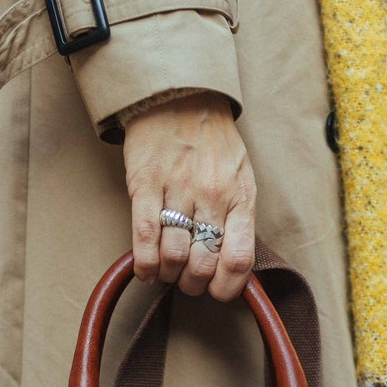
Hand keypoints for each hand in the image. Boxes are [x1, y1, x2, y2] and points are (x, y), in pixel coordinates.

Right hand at [124, 93, 256, 301]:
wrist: (180, 95)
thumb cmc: (213, 141)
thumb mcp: (241, 176)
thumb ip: (238, 217)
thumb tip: (231, 265)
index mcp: (240, 197)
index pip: (239, 260)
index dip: (227, 288)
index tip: (217, 292)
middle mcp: (212, 195)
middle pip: (203, 264)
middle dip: (193, 284)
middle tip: (187, 281)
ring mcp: (178, 189)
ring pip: (174, 255)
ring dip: (169, 274)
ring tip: (167, 271)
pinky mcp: (145, 184)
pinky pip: (145, 236)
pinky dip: (145, 263)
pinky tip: (146, 270)